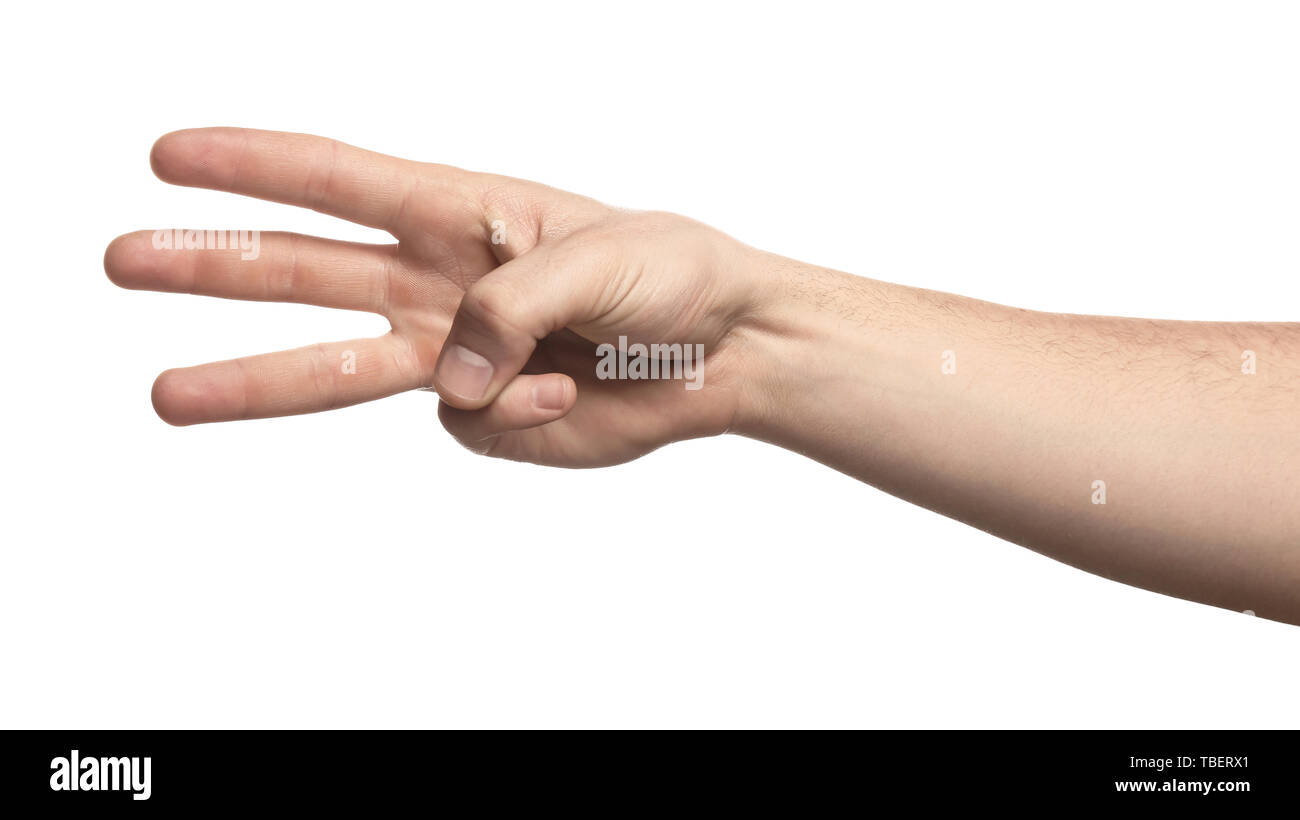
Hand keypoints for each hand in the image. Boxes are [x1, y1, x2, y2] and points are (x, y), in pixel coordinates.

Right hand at [106, 128, 764, 465]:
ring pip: (337, 368)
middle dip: (214, 266)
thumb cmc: (676, 273)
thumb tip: (444, 377)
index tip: (171, 158)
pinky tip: (572, 386)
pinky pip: (467, 422)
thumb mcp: (602, 257)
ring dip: (250, 380)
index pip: (340, 182)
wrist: (730, 352)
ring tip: (169, 393)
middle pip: (306, 273)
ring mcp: (461, 353)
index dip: (254, 168)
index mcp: (464, 212)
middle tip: (123, 258)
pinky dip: (515, 411)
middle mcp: (442, 281)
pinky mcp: (490, 414)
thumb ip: (511, 306)